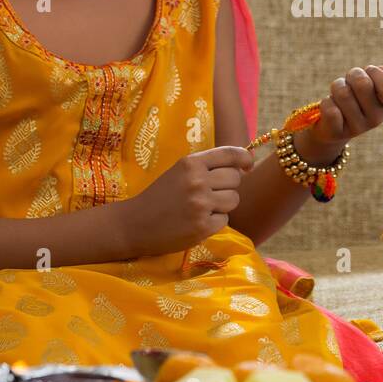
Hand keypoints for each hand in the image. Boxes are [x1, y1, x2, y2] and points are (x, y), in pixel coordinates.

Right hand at [120, 146, 253, 256]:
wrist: (134, 223)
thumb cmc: (160, 196)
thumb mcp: (180, 172)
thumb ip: (207, 167)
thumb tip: (243, 166)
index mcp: (191, 163)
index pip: (230, 154)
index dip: (244, 158)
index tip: (248, 165)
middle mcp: (197, 181)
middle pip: (236, 179)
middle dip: (228, 186)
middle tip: (210, 193)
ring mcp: (200, 204)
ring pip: (234, 200)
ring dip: (223, 205)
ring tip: (203, 208)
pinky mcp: (202, 227)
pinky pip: (225, 220)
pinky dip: (215, 222)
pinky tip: (196, 221)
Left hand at [305, 65, 382, 150]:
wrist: (334, 124)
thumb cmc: (355, 94)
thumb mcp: (371, 82)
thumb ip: (379, 74)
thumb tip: (382, 71)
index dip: (373, 72)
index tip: (368, 75)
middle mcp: (377, 119)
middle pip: (362, 83)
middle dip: (352, 76)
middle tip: (350, 83)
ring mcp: (358, 128)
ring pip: (343, 93)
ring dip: (337, 87)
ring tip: (339, 95)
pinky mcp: (339, 133)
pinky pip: (330, 109)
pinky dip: (326, 102)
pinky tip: (332, 108)